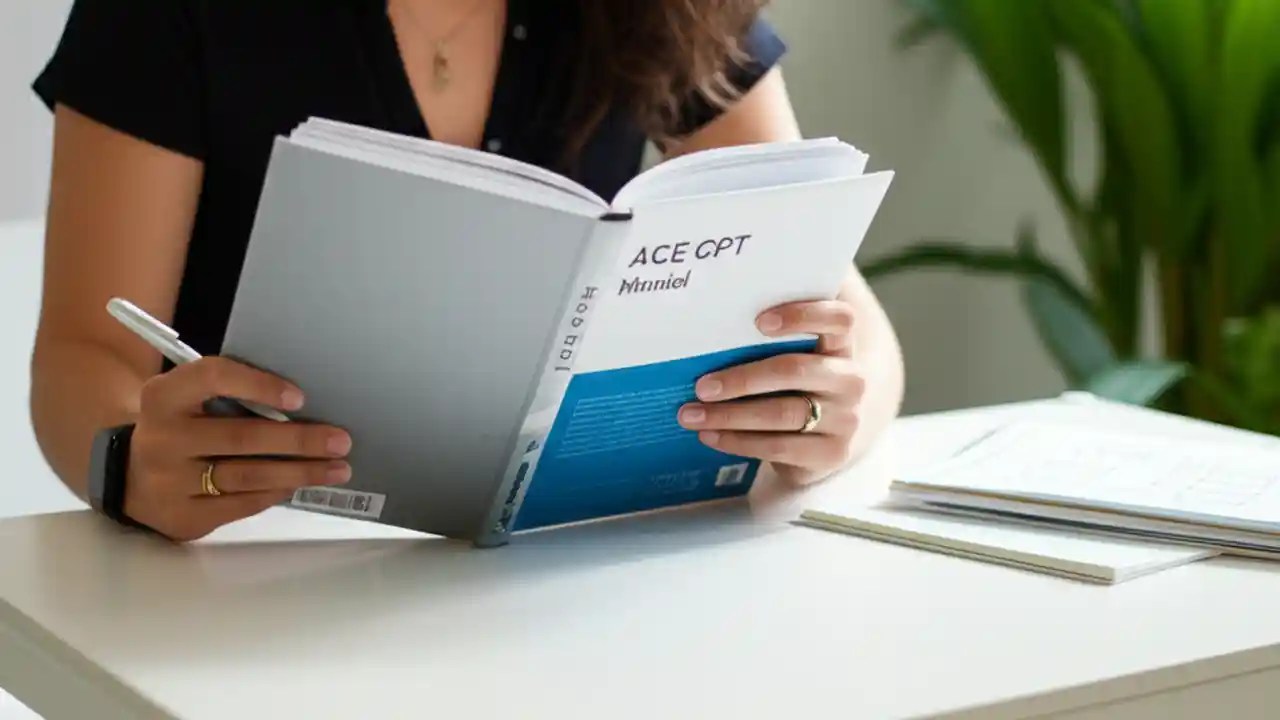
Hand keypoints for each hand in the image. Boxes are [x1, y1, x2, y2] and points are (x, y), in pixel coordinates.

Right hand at [124, 357, 352, 541]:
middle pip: (242, 437)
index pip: (213, 378)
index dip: (258, 384)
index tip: (300, 397)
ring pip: (248, 476)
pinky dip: (276, 492)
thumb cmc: (179, 429)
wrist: (128, 479)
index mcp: (164, 397)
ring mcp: (170, 482)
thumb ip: (227, 396)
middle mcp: (163, 438)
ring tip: (337, 469)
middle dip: (300, 440)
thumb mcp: (186, 401)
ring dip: (300, 472)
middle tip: (341, 441)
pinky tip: (298, 484)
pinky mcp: (183, 516)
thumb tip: (302, 405)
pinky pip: (242, 504)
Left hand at [677, 299, 864, 485]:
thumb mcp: (794, 360)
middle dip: (742, 378)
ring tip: (691, 415)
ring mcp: (846, 419)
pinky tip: (709, 435)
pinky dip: (737, 441)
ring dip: (730, 415)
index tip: (758, 322)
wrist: (823, 439)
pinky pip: (777, 446)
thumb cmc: (795, 387)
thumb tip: (706, 325)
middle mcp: (851, 380)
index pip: (839, 319)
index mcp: (842, 345)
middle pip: (795, 371)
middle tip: (701, 386)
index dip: (803, 315)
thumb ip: (769, 340)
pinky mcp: (832, 454)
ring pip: (782, 413)